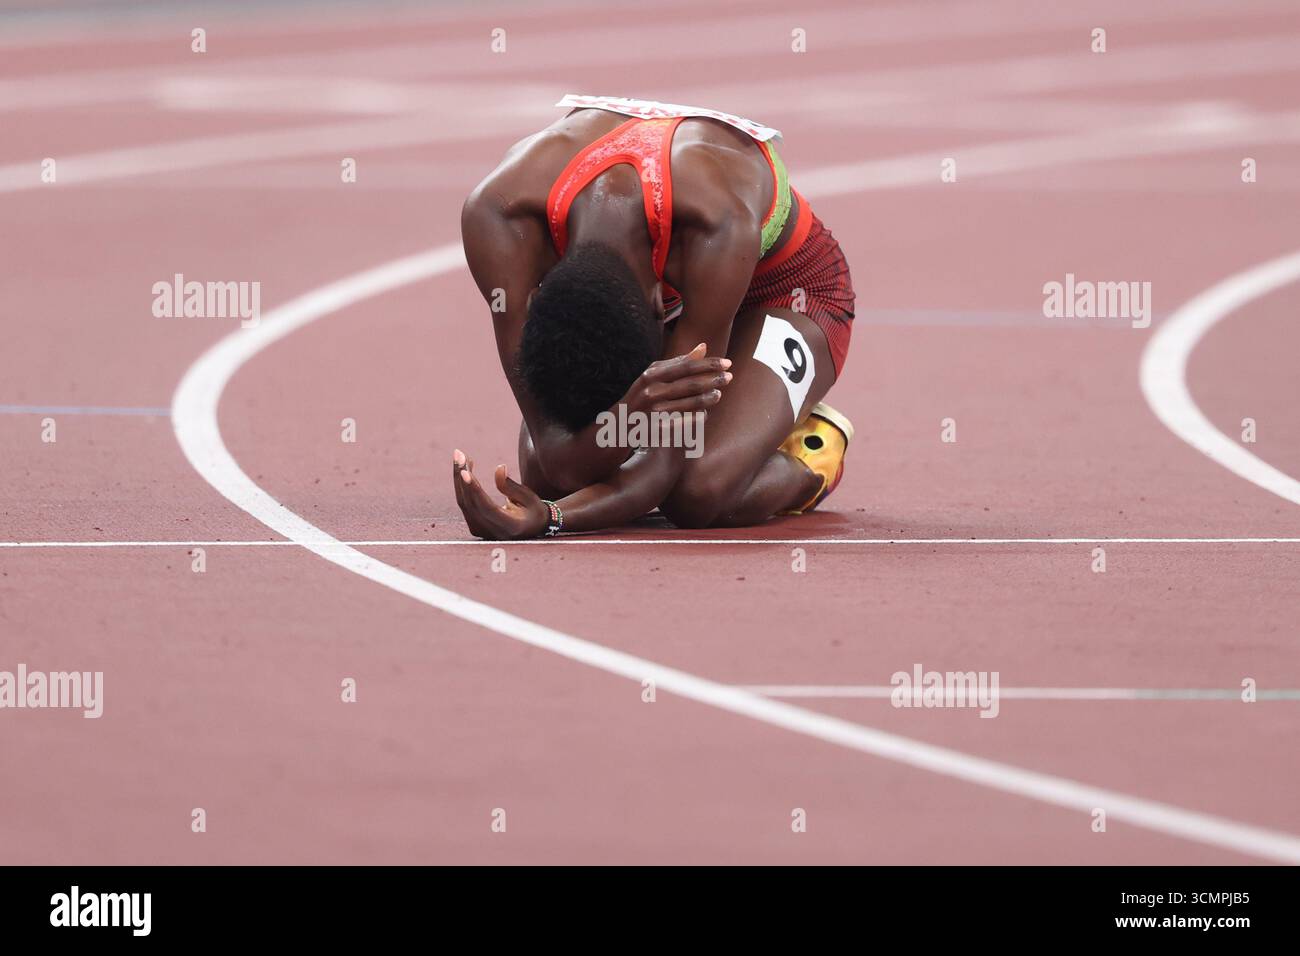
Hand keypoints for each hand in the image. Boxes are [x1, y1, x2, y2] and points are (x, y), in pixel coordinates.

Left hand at [452, 449, 550, 539]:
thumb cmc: (534, 511)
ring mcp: (482, 532)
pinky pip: (465, 505)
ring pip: (463, 503)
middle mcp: (492, 532)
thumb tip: (499, 468)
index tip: (464, 471)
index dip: (474, 489)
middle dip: (461, 477)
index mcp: (510, 526)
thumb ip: (511, 486)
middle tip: (458, 454)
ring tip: (461, 458)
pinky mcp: (475, 527)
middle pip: (470, 503)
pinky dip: (462, 486)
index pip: (486, 507)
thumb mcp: (529, 498)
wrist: (532, 530)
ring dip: (459, 479)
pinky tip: (464, 471)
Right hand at [618, 342, 732, 417]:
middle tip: (729, 377)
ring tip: (719, 394)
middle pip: (692, 385)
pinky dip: (699, 415)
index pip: (687, 366)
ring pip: (692, 404)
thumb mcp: (655, 374)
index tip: (727, 363)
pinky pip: (687, 421)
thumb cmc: (642, 394)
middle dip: (714, 380)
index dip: (709, 364)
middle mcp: (652, 392)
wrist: (621, 424)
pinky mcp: (660, 428)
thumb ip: (679, 362)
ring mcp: (656, 412)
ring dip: (710, 398)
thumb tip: (703, 346)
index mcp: (652, 375)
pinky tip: (706, 412)